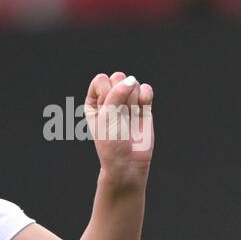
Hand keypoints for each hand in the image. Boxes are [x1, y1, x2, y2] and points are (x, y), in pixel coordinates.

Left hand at [84, 71, 154, 189]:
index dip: (106, 91)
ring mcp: (127, 102)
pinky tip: (142, 106)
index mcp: (94, 102)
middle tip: (120, 113)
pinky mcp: (143, 106)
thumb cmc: (111, 141)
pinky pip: (146, 89)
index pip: (101, 79)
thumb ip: (117, 93)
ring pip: (132, 82)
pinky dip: (146, 95)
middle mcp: (109, 100)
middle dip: (120, 93)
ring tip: (130, 115)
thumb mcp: (107, 116)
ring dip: (133, 98)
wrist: (128, 162)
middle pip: (118, 77)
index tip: (107, 109)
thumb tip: (132, 79)